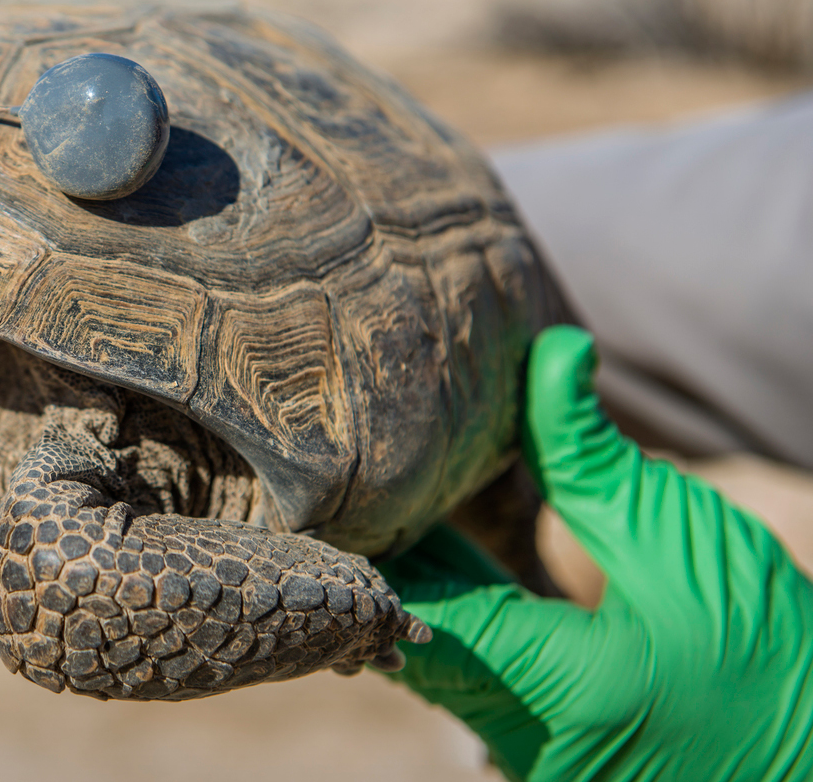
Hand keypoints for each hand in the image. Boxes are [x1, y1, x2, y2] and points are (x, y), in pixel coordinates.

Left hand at [378, 326, 812, 780]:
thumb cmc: (772, 660)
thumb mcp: (679, 540)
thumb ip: (593, 457)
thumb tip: (552, 352)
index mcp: (547, 687)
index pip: (405, 610)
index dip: (358, 541)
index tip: (324, 479)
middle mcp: (513, 737)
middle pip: (400, 634)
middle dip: (372, 554)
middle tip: (338, 472)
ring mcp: (520, 750)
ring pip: (426, 654)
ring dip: (407, 578)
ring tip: (374, 492)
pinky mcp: (535, 743)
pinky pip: (462, 669)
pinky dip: (446, 606)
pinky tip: (434, 541)